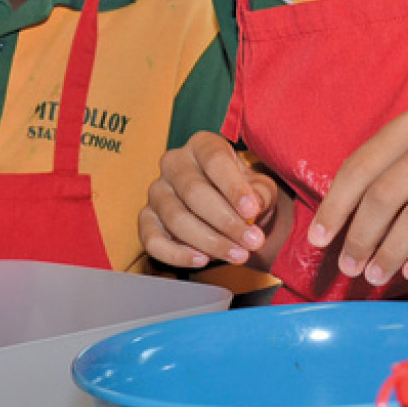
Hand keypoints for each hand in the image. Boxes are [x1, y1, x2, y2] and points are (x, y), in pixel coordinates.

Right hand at [139, 131, 283, 267]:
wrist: (226, 209)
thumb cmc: (242, 194)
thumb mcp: (260, 188)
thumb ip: (261, 193)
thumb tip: (255, 204)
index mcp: (202, 146)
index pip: (214, 160)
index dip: (233, 186)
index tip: (252, 210)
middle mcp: (173, 164)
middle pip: (194, 191)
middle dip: (226, 221)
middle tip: (252, 242)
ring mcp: (157, 191)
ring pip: (176, 218)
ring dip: (210, 242)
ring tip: (238, 255)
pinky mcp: (146, 219)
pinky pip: (153, 240)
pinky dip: (176, 254)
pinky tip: (202, 260)